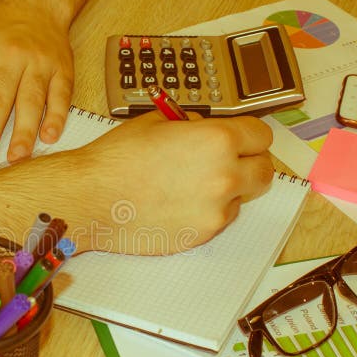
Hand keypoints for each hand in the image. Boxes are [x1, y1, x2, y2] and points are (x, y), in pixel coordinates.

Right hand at [76, 111, 274, 253]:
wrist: (91, 198)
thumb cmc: (116, 160)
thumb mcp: (156, 123)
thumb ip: (192, 125)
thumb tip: (203, 128)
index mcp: (216, 139)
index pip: (261, 136)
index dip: (249, 135)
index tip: (242, 139)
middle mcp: (224, 175)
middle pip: (265, 170)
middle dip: (249, 163)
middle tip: (228, 162)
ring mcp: (215, 209)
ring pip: (243, 197)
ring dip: (228, 190)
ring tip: (192, 184)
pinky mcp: (202, 233)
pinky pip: (220, 218)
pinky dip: (208, 210)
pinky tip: (178, 202)